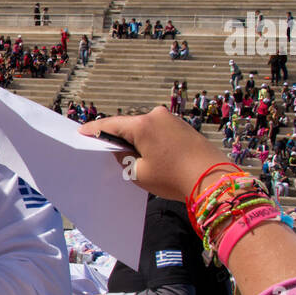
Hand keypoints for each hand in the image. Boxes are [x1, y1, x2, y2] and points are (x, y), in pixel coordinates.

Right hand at [78, 106, 230, 201]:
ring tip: (129, 154)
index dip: (94, 130)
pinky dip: (150, 140)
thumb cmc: (173, 177)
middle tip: (103, 146)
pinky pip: (158, 130)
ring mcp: (172, 119)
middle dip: (117, 136)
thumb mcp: (138, 173)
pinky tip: (148, 153)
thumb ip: (124, 159)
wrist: (213, 179)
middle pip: (128, 124)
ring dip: (136, 139)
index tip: (82, 132)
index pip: (110, 124)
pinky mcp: (182, 126)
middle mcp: (157, 115)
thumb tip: (123, 151)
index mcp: (142, 124)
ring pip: (144, 127)